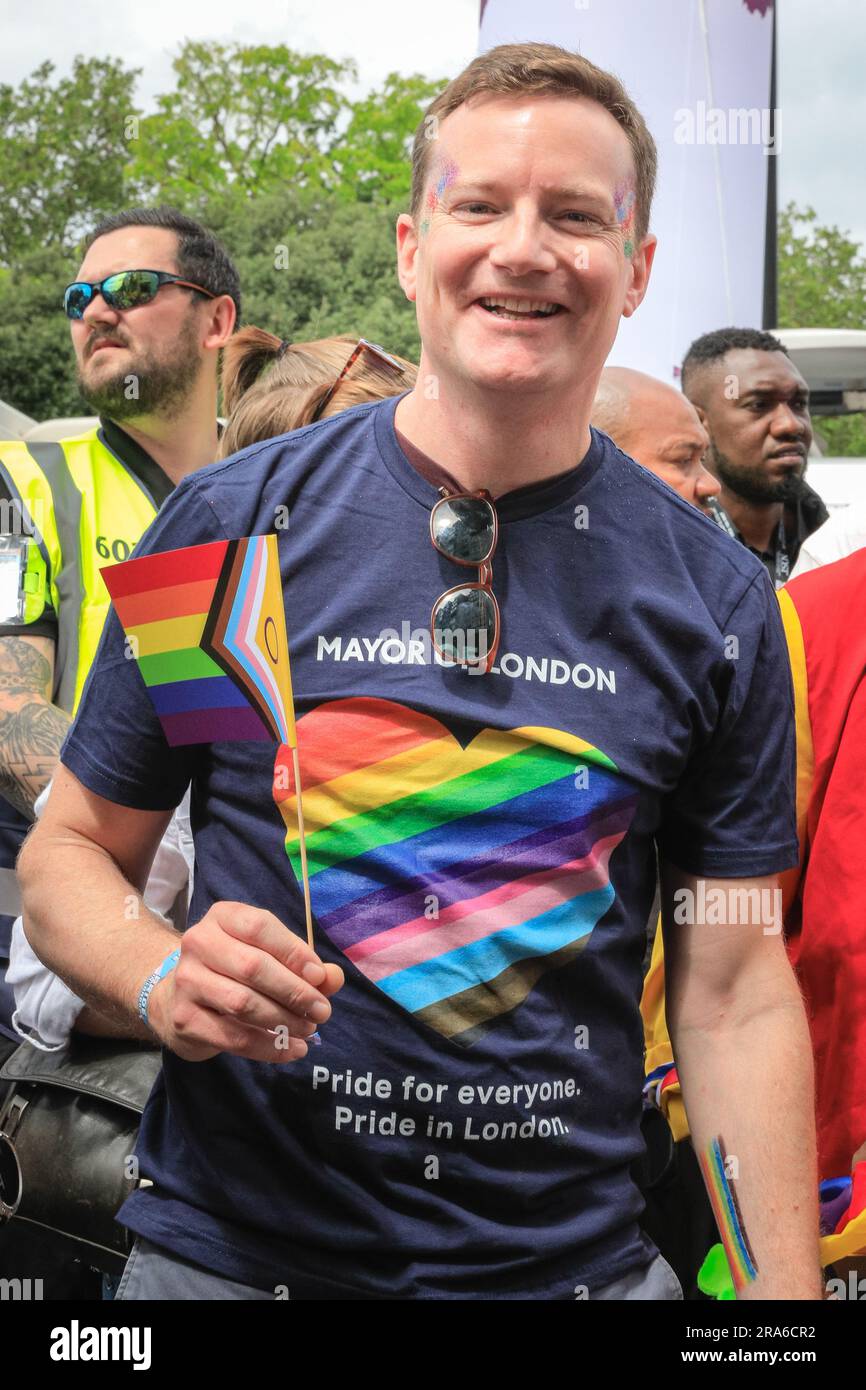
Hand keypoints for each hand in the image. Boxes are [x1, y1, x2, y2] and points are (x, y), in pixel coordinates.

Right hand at [147, 901, 343, 1062]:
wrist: (178, 998)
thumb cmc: (233, 970)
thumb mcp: (266, 955)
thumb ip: (303, 964)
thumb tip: (333, 978)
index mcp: (222, 916)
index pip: (260, 927)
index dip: (294, 952)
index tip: (320, 976)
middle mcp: (199, 942)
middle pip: (253, 967)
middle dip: (294, 992)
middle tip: (322, 1012)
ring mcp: (187, 980)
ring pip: (243, 1003)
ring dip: (283, 1021)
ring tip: (308, 1030)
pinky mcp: (184, 1018)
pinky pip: (232, 1037)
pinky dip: (268, 1047)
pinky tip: (291, 1049)